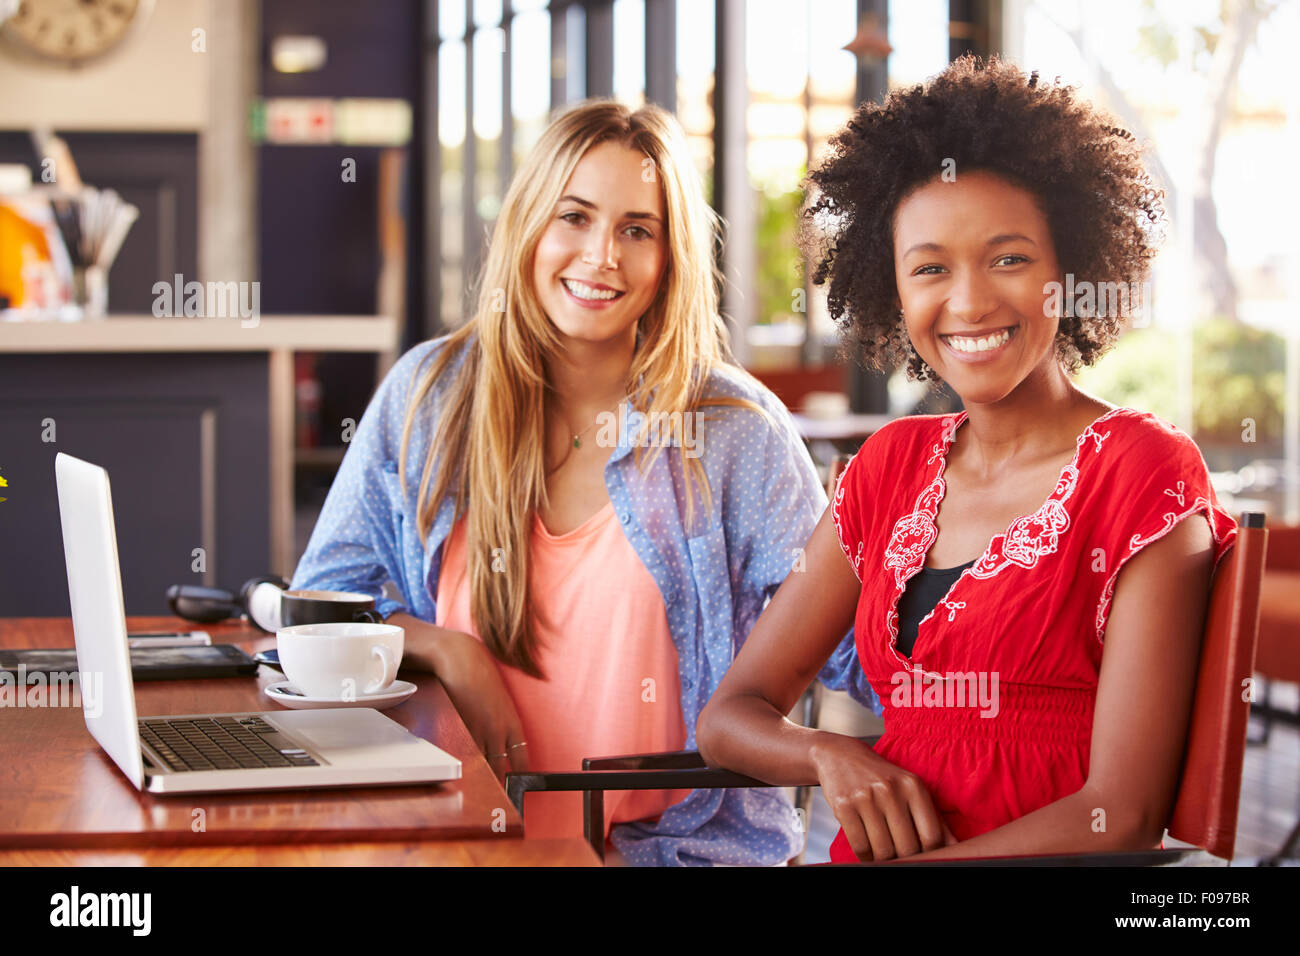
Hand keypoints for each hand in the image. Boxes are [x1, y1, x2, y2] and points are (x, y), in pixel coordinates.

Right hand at [398, 617, 530, 781]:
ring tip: (478, 794)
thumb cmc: (481, 676)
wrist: (462, 658)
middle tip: (497, 799)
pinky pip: (463, 753)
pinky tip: (461, 776)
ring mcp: (478, 730)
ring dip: (479, 778)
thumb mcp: (500, 701)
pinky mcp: (459, 727)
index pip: (520, 759)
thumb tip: (501, 745)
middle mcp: (498, 729)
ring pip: (480, 764)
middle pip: (499, 767)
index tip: (518, 787)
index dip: (519, 775)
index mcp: (512, 722)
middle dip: (498, 784)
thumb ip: (502, 723)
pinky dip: (463, 765)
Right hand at [810, 734, 956, 860]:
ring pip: (883, 850)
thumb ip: (933, 818)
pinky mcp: (843, 805)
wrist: (839, 755)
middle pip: (908, 847)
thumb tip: (955, 848)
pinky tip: (869, 852)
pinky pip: (860, 846)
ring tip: (885, 855)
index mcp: (913, 785)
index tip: (924, 858)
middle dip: (906, 858)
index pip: (931, 836)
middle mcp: (890, 789)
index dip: (930, 855)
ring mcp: (865, 797)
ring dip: (885, 860)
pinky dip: (866, 857)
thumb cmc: (881, 777)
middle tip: (902, 857)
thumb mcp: (910, 789)